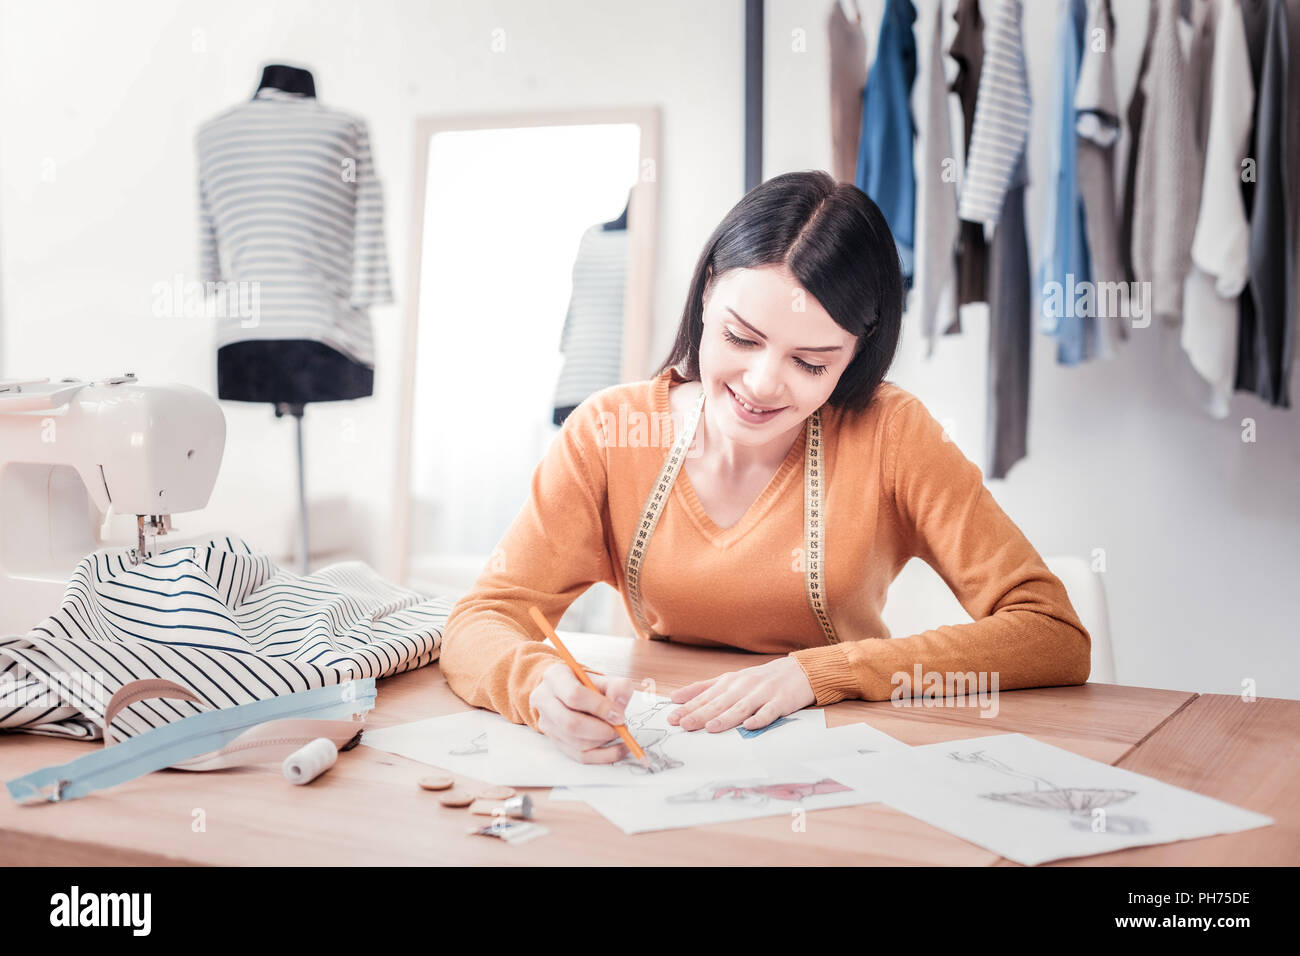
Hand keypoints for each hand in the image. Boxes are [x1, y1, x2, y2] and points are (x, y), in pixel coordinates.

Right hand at [529, 662, 638, 763]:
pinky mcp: (555, 740)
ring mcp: (547, 723)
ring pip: (575, 742)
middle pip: (570, 723)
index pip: (574, 695)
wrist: (569, 691)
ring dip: (602, 741)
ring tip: (617, 732)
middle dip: (600, 730)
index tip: (619, 714)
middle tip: (619, 727)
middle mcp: (544, 700)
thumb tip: (620, 705)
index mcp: (555, 677)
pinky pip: (580, 755)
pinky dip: (604, 755)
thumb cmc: (586, 684)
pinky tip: (619, 748)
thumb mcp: (603, 677)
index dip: (599, 707)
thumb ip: (617, 687)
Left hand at [667, 656, 816, 732]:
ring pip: (741, 707)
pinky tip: (749, 726)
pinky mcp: (781, 701)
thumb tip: (675, 697)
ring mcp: (762, 693)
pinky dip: (759, 718)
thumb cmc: (759, 680)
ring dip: (726, 717)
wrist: (797, 672)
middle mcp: (743, 686)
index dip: (688, 707)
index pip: (705, 697)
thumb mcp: (730, 680)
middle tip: (684, 724)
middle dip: (701, 714)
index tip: (672, 717)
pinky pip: (769, 711)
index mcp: (729, 682)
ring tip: (710, 727)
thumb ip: (703, 689)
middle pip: (719, 702)